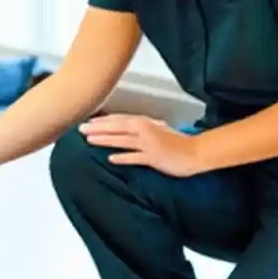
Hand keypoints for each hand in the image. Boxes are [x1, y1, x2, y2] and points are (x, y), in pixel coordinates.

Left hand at [78, 114, 204, 177]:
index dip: (104, 120)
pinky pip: (135, 157)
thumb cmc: (178, 142)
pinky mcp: (153, 157)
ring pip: (122, 140)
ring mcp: (148, 144)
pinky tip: (111, 158)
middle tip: (81, 129)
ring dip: (105, 139)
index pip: (120, 120)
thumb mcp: (160, 130)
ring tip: (90, 140)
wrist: (196, 152)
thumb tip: (133, 126)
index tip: (89, 122)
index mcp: (145, 123)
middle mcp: (145, 130)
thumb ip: (145, 127)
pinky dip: (123, 157)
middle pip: (117, 127)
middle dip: (98, 128)